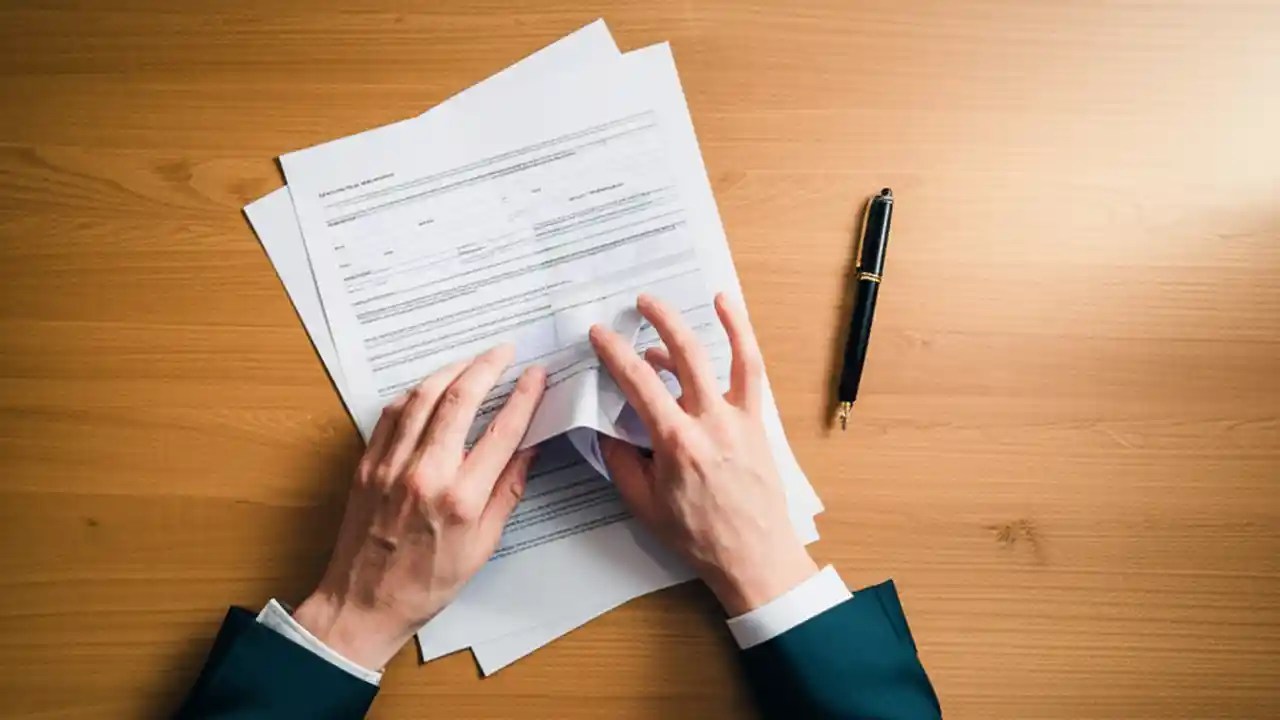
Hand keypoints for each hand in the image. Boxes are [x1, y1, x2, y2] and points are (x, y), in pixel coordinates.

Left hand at [292, 345, 545, 669]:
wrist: (364, 602)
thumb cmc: (427, 582)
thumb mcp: (484, 544)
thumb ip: (507, 490)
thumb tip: (528, 448)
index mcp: (462, 499)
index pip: (502, 431)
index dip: (523, 396)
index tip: (536, 375)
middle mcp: (426, 474)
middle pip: (461, 399)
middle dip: (487, 366)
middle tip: (504, 352)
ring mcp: (391, 465)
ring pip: (423, 397)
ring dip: (451, 370)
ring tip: (472, 361)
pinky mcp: (368, 464)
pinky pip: (392, 413)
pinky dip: (415, 392)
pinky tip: (431, 386)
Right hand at [589, 293, 816, 616]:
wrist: (753, 556)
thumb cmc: (698, 536)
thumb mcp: (643, 504)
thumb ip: (621, 461)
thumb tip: (605, 429)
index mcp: (677, 443)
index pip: (639, 384)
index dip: (614, 353)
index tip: (599, 334)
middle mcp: (710, 422)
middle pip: (682, 355)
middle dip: (658, 321)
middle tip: (638, 302)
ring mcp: (739, 418)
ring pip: (722, 355)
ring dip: (698, 322)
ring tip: (672, 305)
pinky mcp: (756, 421)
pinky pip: (750, 370)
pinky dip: (741, 337)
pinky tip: (729, 311)